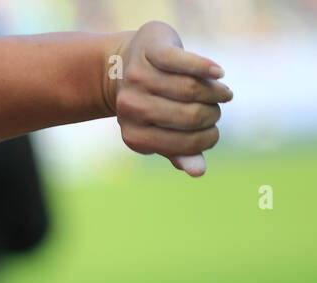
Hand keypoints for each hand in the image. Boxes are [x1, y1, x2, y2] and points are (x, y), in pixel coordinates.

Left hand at [105, 21, 231, 175]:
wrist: (121, 65)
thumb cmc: (148, 104)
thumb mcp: (160, 130)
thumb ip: (179, 151)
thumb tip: (198, 172)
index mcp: (132, 135)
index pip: (181, 143)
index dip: (205, 139)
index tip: (213, 132)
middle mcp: (130, 108)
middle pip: (189, 115)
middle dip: (211, 115)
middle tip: (217, 110)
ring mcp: (138, 78)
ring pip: (190, 88)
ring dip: (214, 93)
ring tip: (222, 94)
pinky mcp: (151, 50)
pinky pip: (183, 61)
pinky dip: (205, 68)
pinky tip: (218, 73)